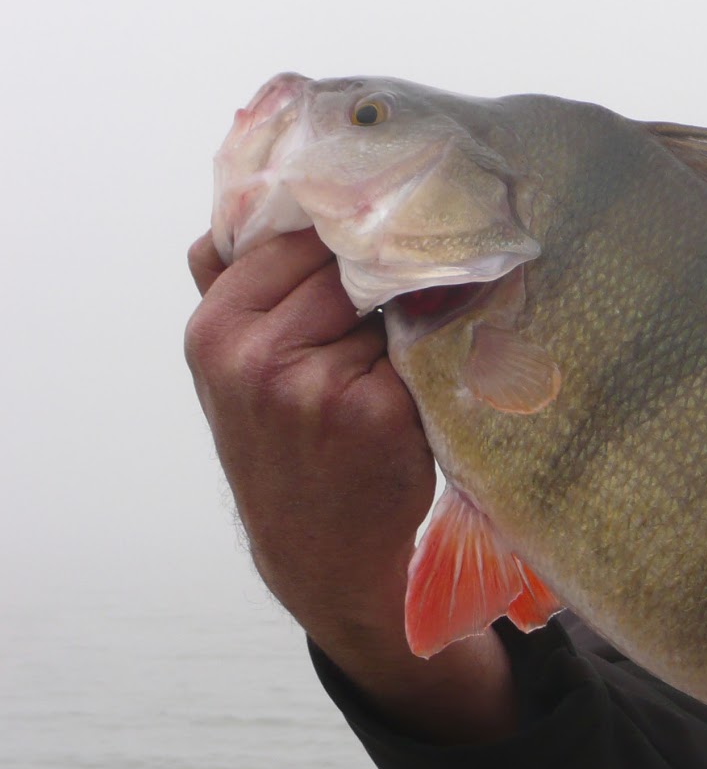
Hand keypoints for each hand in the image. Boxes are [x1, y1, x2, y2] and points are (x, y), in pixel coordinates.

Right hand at [185, 228, 513, 741]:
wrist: (321, 553)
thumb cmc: (287, 451)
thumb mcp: (235, 373)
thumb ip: (235, 294)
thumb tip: (235, 215)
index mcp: (215, 331)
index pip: (290, 242)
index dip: (340, 244)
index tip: (373, 247)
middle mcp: (257, 356)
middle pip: (343, 269)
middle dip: (378, 280)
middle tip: (403, 301)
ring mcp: (317, 385)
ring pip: (386, 308)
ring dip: (405, 322)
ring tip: (396, 363)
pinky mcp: (376, 411)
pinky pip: (418, 351)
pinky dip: (428, 362)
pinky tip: (418, 394)